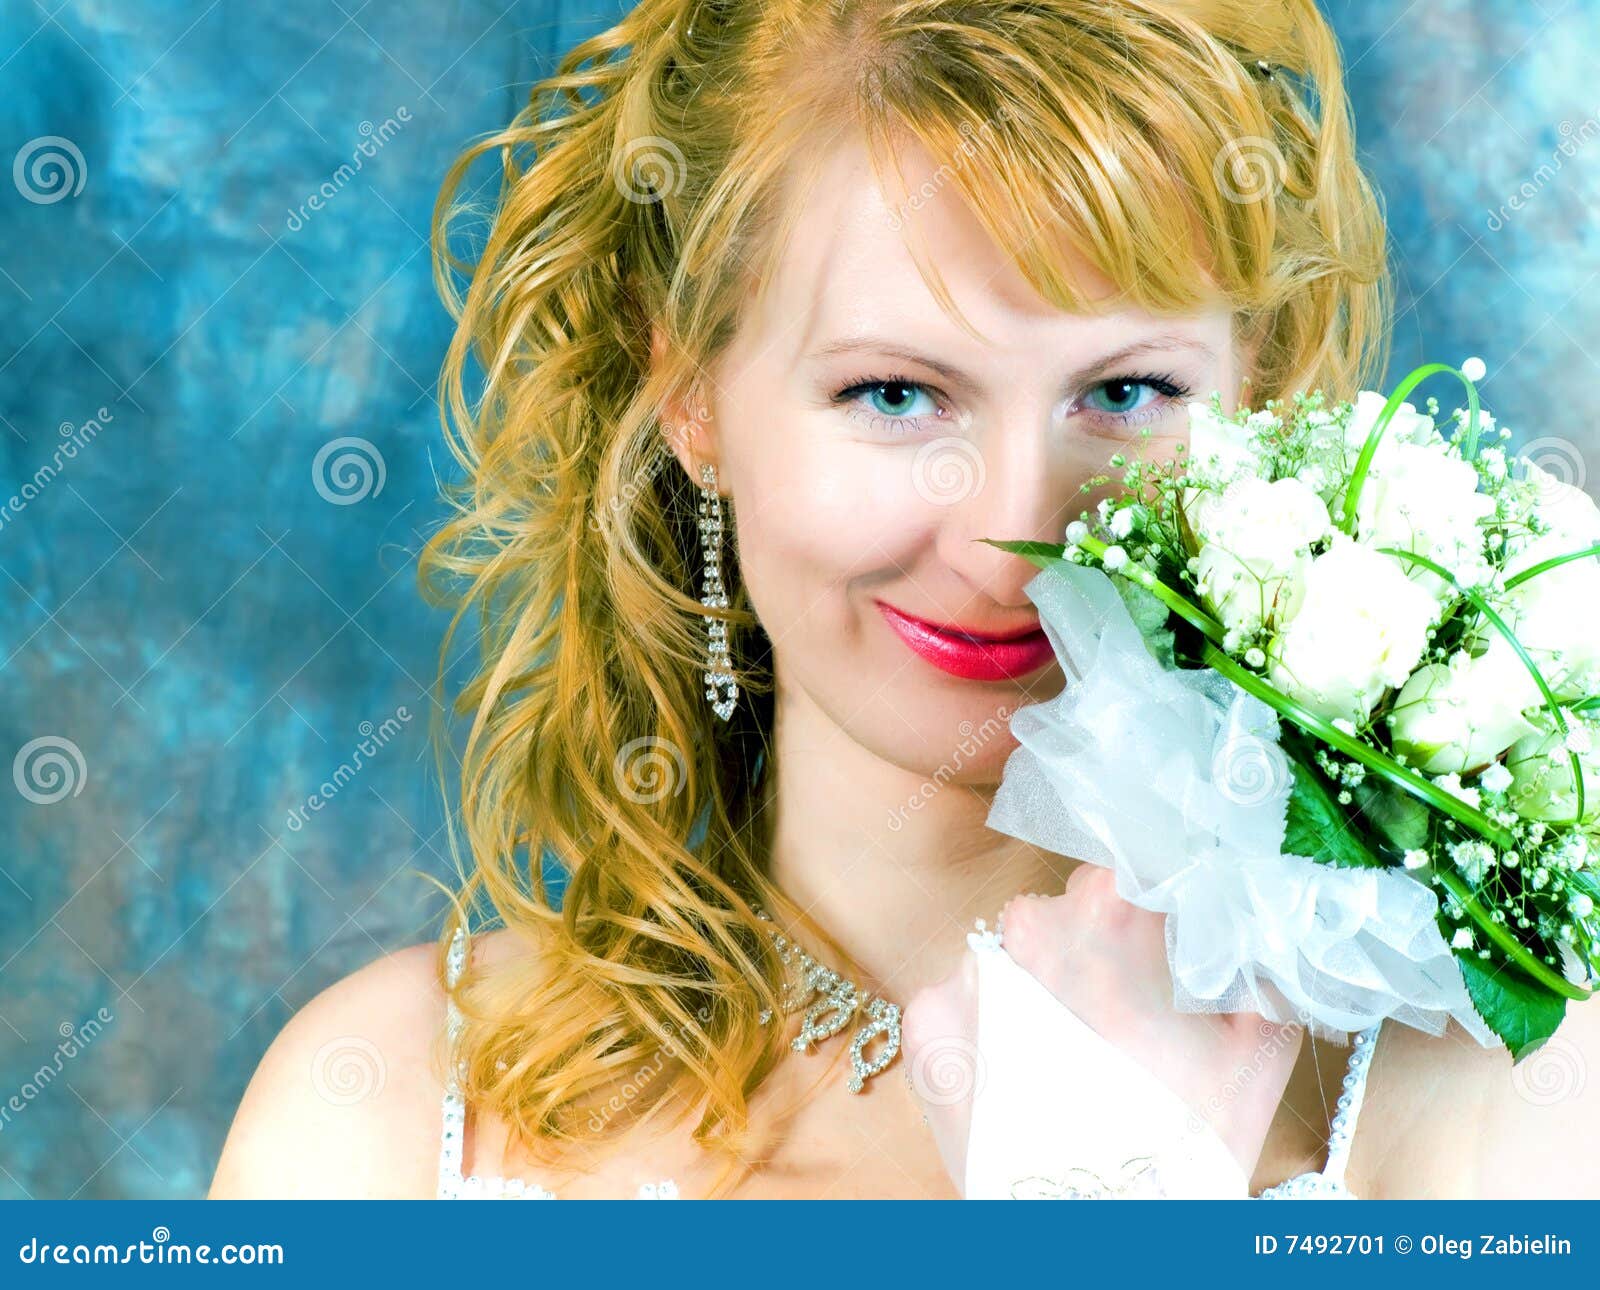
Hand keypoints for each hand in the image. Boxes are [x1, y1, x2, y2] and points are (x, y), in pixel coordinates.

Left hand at [903, 863, 1303, 1195]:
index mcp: (1112, 906)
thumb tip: (1256, 913)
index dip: (1139, 918)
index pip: (1121, 877)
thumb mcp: (1257, 1043)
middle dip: (1085, 956)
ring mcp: (969, 971)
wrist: (1106, 1227)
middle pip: (1058, 916)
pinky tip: (1023, 1076)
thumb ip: (1258, 963)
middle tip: (1114, 1021)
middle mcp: (1028, 922)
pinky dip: (986, 1031)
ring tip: (1068, 1060)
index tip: (1150, 957)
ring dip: (1034, 993)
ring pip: (1007, 961)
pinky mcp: (927, 1021)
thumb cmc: (1191, 1139)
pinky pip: (960, 1004)